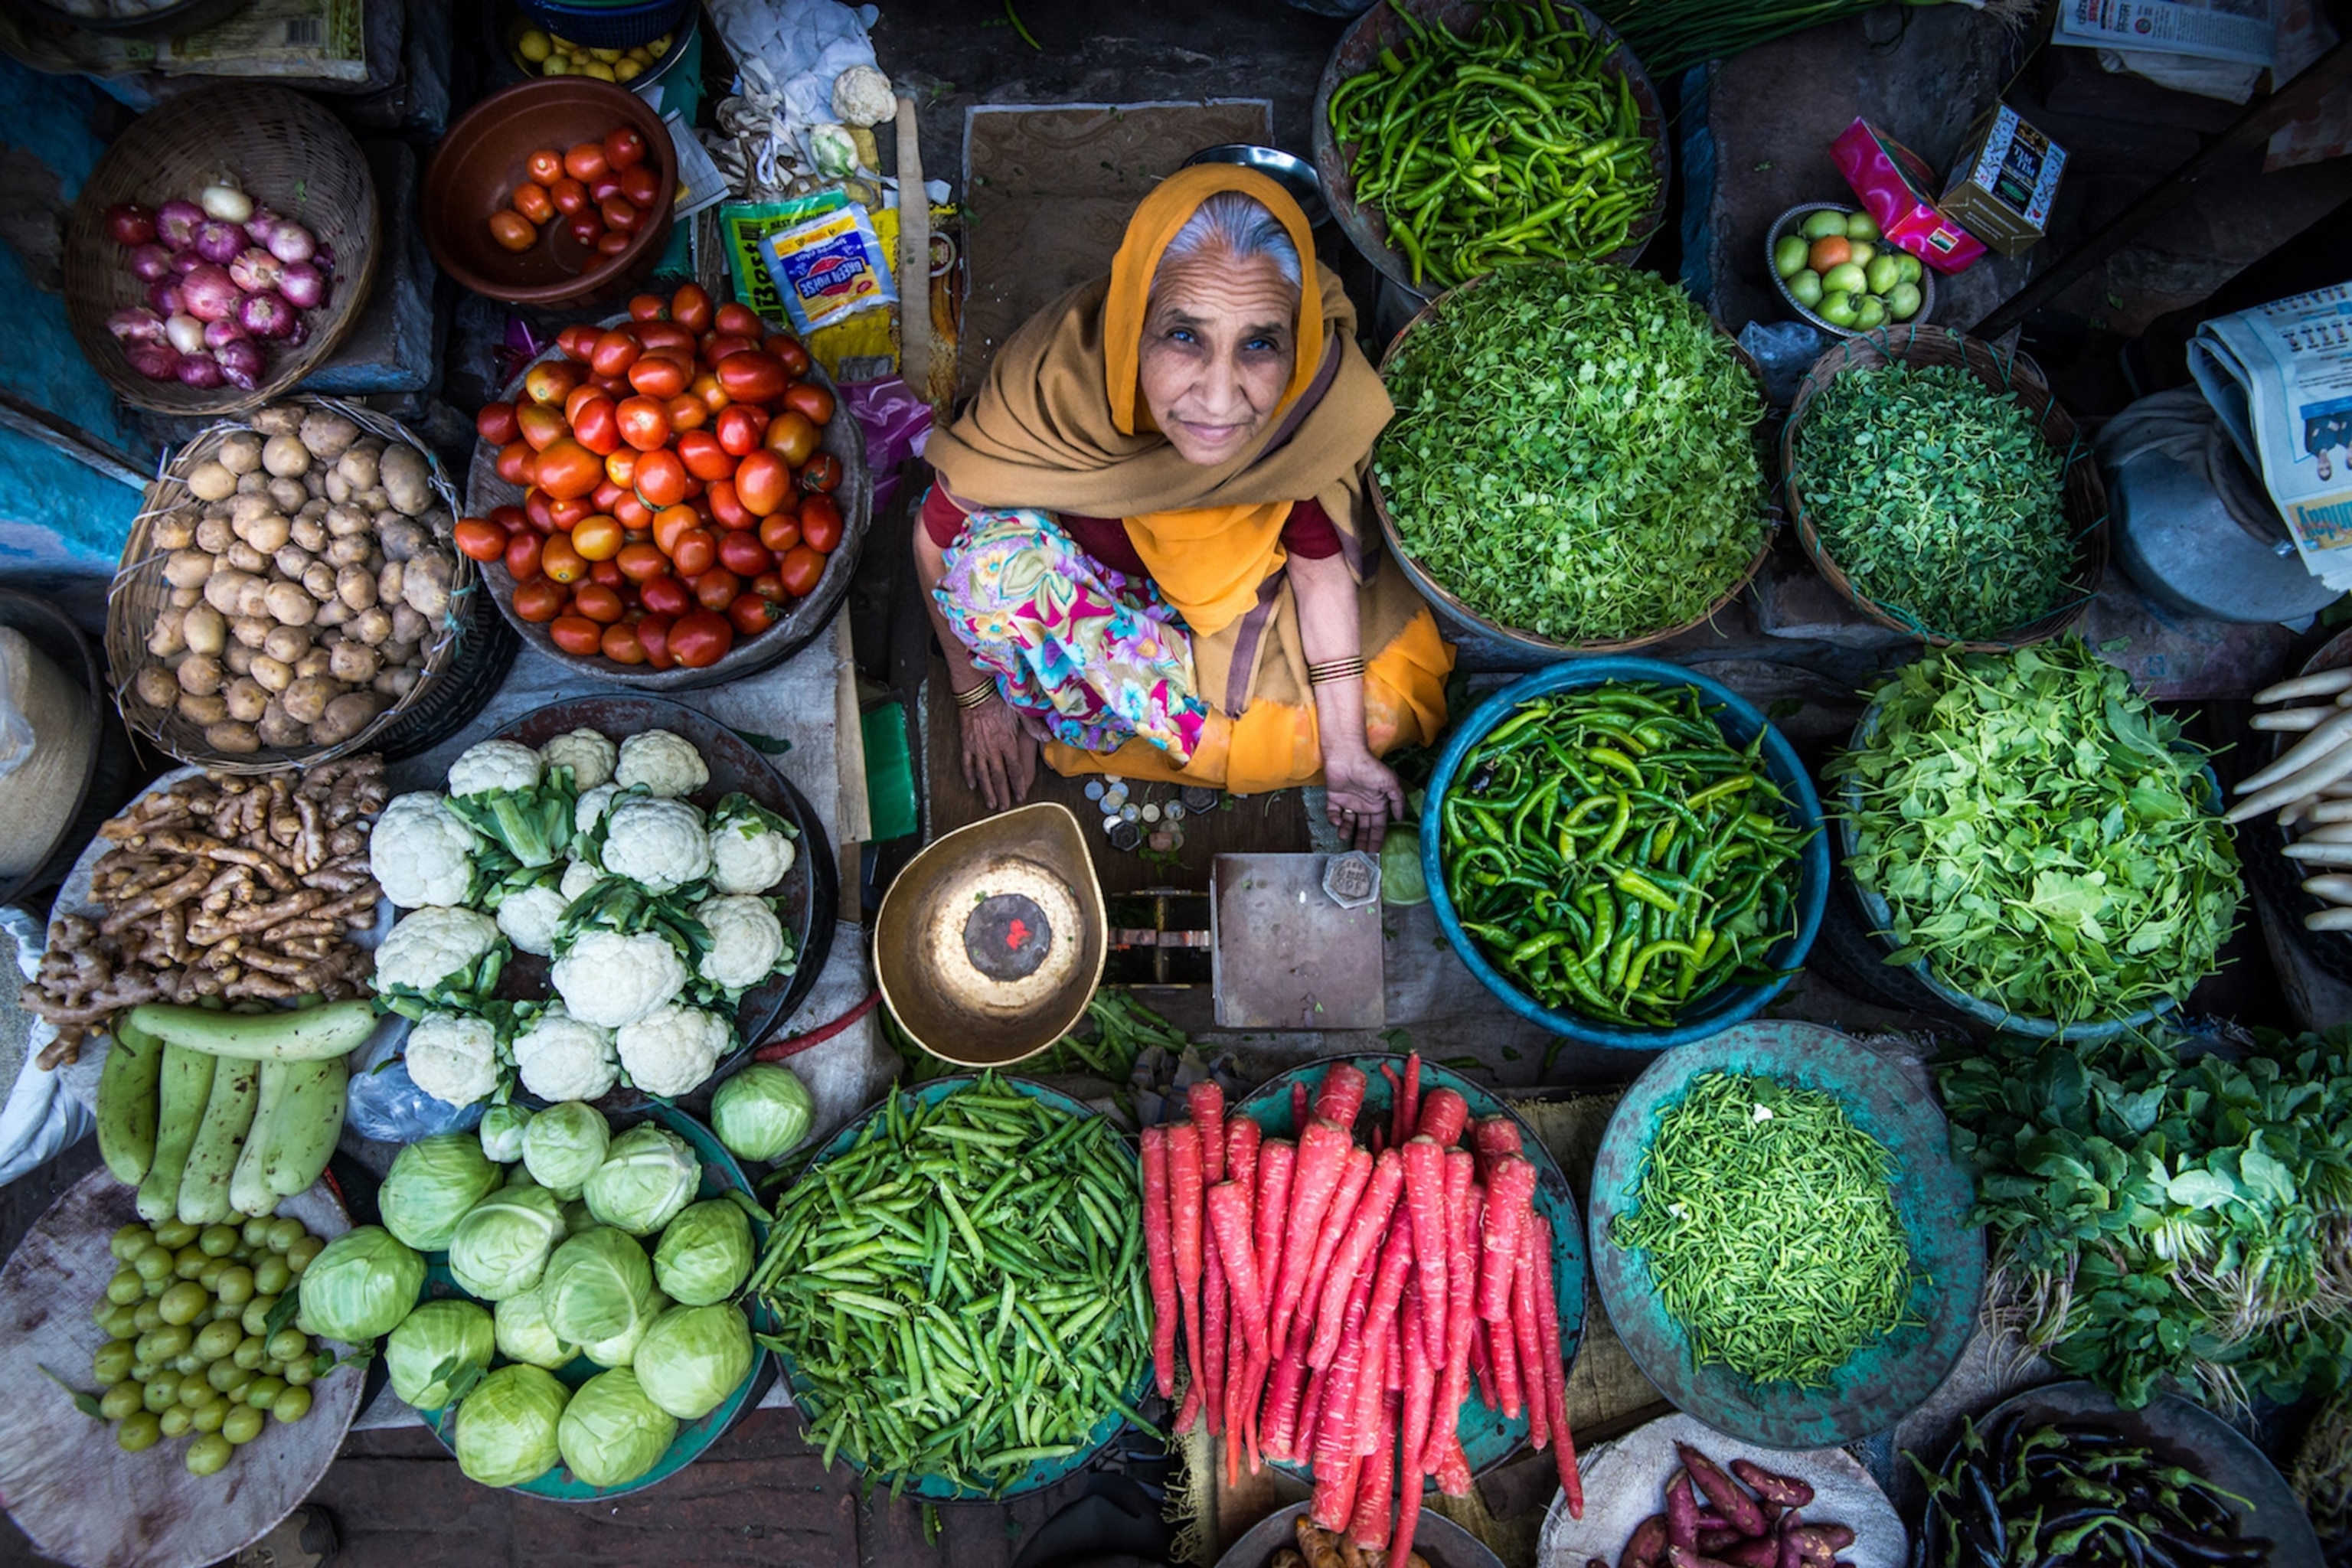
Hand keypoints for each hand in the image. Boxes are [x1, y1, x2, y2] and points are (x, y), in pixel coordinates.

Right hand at [959, 694, 1036, 811]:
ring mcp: (978, 748)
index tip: (1020, 797)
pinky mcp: (966, 744)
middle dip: (1002, 794)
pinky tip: (971, 785)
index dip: (1018, 785)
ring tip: (990, 803)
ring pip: (982, 775)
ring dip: (987, 790)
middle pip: (999, 777)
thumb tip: (1048, 737)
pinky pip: (967, 763)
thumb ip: (1034, 726)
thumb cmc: (999, 700)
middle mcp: (993, 749)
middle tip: (1004, 807)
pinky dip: (969, 775)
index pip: (1015, 770)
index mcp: (1008, 743)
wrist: (976, 693)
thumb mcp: (1020, 711)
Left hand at [1323, 744, 1405, 852]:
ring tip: (1344, 837)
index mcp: (1378, 803)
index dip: (1377, 839)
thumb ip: (1398, 801)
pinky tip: (1336, 821)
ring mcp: (1349, 800)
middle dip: (1362, 841)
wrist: (1347, 755)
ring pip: (1348, 822)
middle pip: (1363, 828)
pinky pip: (1333, 812)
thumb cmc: (1370, 767)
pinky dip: (1333, 819)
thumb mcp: (1391, 784)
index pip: (1378, 826)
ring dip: (1346, 831)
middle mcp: (1364, 804)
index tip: (1375, 852)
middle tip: (1359, 854)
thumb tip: (1401, 817)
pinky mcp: (1334, 796)